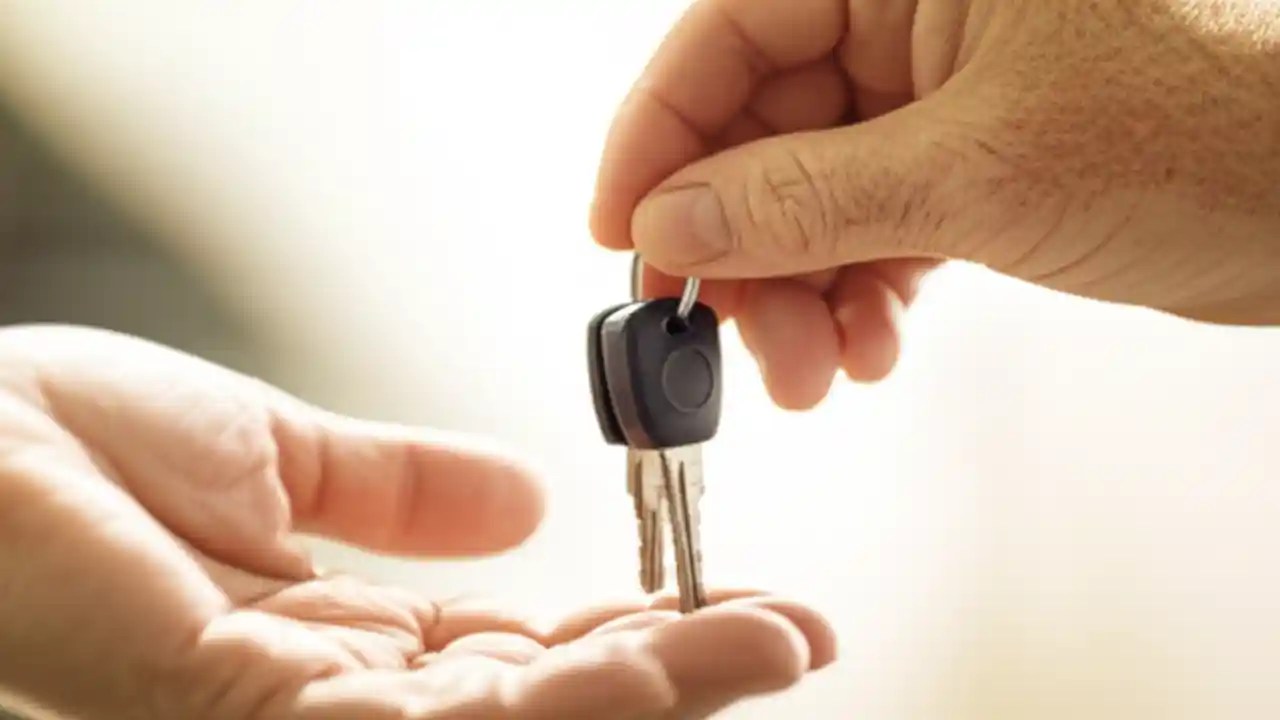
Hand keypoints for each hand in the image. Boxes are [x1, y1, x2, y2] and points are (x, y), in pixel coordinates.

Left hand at [0, 325, 833, 718]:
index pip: (525, 659)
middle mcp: (345, 707)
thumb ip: (399, 489)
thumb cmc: (73, 444)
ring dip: (659, 696)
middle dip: (682, 678)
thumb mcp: (276, 454)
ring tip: (774, 646)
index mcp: (345, 642)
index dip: (637, 632)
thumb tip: (527, 498)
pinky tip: (660, 664)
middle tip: (800, 637)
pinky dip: (569, 702)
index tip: (732, 592)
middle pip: (547, 712)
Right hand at [592, 0, 1279, 408]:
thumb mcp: (980, 169)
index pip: (727, 31)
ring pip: (808, 193)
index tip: (623, 231)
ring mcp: (934, 93)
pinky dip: (855, 291)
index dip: (659, 136)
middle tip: (736, 338)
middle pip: (759, 129)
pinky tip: (866, 344)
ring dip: (797, 289)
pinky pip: (867, 226)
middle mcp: (908, 12)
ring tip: (814, 368)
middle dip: (744, 248)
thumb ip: (807, 196)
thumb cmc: (1209, 126)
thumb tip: (674, 220)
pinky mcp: (965, 160)